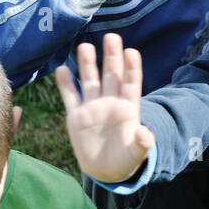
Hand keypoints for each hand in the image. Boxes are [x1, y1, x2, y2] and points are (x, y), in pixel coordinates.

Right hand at [55, 33, 155, 184]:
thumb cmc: (125, 160)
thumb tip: (146, 134)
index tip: (131, 51)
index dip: (132, 68)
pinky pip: (70, 97)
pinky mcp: (76, 117)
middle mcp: (110, 103)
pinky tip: (61, 68)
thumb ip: (142, 144)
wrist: (106, 171)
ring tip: (85, 46)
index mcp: (128, 108)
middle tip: (111, 37)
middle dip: (112, 57)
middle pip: (112, 75)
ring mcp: (93, 108)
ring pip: (90, 81)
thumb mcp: (136, 154)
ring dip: (88, 64)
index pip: (132, 83)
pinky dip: (66, 84)